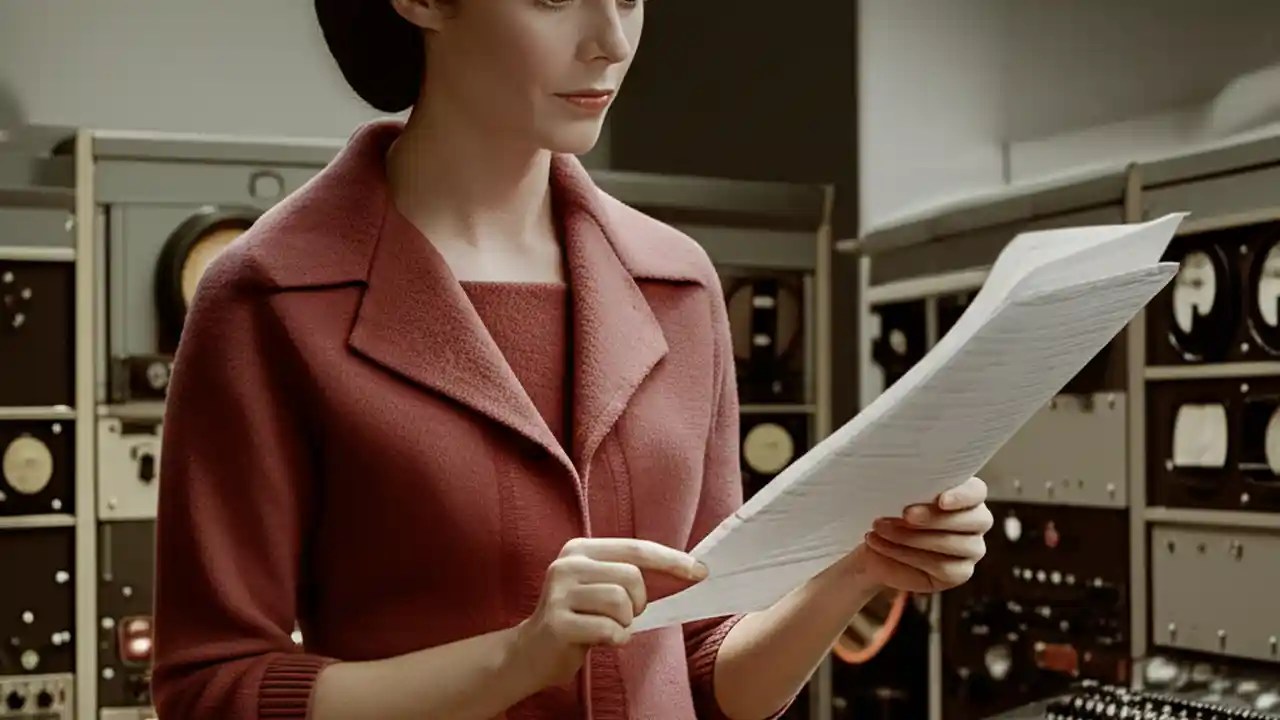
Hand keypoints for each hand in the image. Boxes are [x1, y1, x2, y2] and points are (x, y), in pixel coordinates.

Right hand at [510, 537, 707, 688]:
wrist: (530, 652)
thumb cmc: (578, 618)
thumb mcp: (600, 587)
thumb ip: (632, 575)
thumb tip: (688, 570)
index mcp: (580, 549)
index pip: (636, 548)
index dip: (671, 560)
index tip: (700, 571)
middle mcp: (567, 564)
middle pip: (632, 576)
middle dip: (639, 602)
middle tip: (624, 616)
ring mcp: (559, 592)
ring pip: (621, 602)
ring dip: (624, 623)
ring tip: (607, 627)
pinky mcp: (558, 622)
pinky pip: (609, 630)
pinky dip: (615, 639)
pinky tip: (599, 640)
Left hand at [857, 476, 992, 592]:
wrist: (877, 542)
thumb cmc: (891, 510)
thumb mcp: (896, 494)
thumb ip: (908, 488)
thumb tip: (901, 485)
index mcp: (966, 493)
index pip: (977, 491)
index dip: (962, 495)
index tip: (941, 500)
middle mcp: (976, 521)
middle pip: (973, 519)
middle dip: (934, 518)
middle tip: (904, 515)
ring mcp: (972, 548)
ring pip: (955, 544)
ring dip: (913, 537)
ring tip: (880, 530)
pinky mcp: (960, 572)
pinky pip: (942, 566)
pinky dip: (907, 556)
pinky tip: (882, 546)